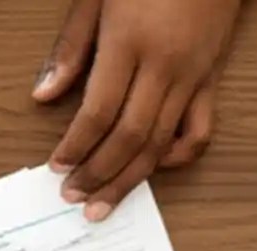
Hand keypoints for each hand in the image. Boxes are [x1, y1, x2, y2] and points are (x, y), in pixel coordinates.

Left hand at [33, 0, 240, 220]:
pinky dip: (177, 156)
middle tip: (75, 199)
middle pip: (129, 137)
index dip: (76, 146)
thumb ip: (70, 46)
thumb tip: (43, 96)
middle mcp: (165, 65)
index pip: (98, 113)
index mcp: (129, 41)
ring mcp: (193, 75)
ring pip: (161, 143)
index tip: (57, 168)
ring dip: (130, 179)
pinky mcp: (213, 77)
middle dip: (99, 174)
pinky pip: (200, 130)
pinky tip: (153, 167)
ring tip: (106, 203)